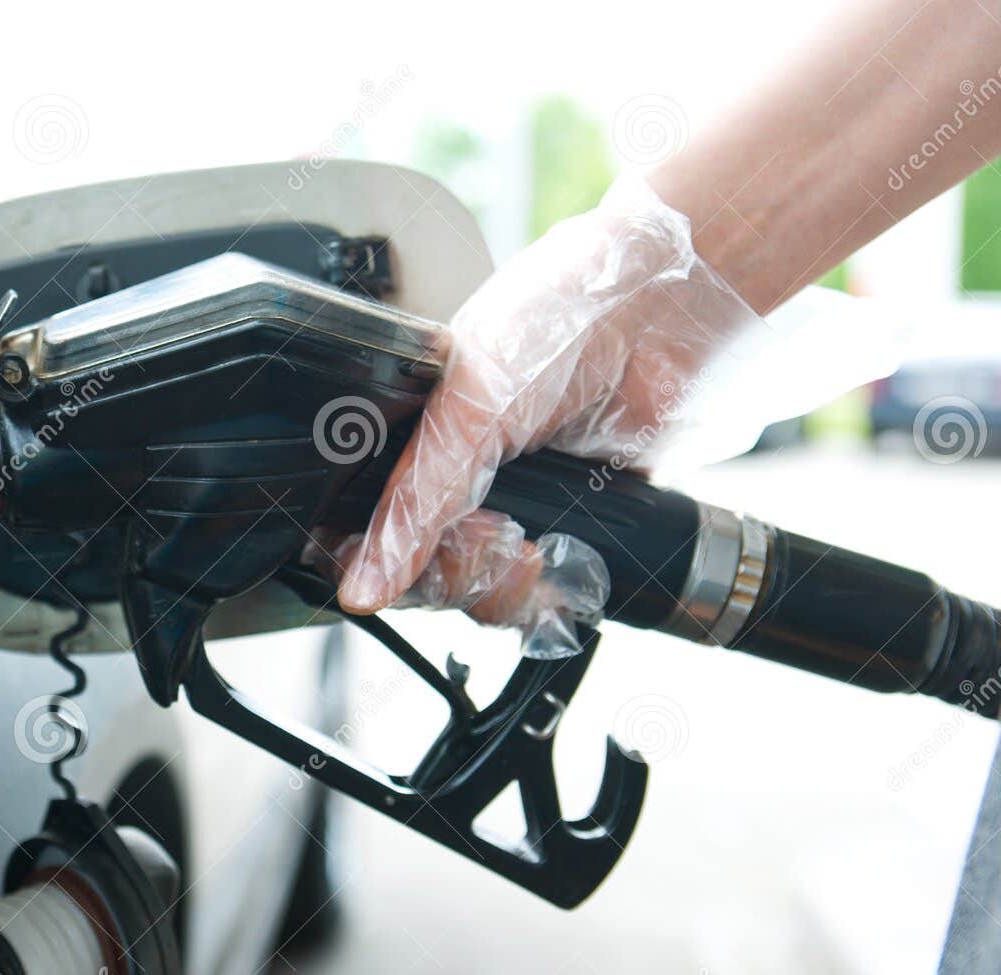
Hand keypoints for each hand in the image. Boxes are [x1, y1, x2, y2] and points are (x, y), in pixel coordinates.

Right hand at [337, 177, 760, 640]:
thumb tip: (365, 581)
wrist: (673, 311)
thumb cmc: (562, 321)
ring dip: (497, 588)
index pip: (367, 528)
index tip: (400, 565)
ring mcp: (516, 506)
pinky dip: (543, 598)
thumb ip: (416, 503)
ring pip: (476, 593)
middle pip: (421, 573)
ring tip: (527, 548)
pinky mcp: (571, 530)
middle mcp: (459, 479)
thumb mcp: (470, 411)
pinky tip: (556, 561)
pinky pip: (537, 600)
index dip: (376, 560)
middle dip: (451, 572)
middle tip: (484, 538)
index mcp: (416, 439)